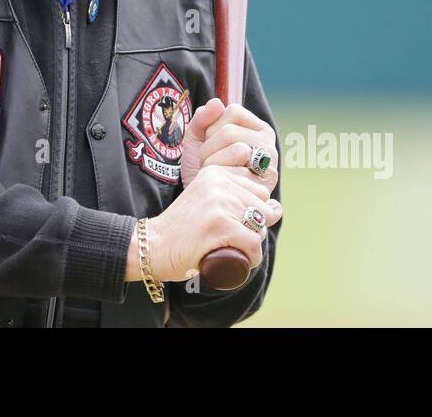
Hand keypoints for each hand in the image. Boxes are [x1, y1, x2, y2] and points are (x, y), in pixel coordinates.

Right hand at [126, 164, 281, 282]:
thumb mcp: (210, 203)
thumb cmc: (183, 230)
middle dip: (253, 227)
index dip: (250, 212)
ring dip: (251, 243)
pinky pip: (253, 242)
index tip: (227, 222)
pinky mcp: (219, 224)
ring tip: (230, 247)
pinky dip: (251, 257)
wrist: (153, 246)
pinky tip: (237, 259)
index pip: (259, 190)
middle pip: (262, 208)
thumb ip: (240, 199)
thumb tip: (278, 207)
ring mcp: (219, 202)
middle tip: (228, 238)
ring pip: (259, 226)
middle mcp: (218, 182)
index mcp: (216, 172)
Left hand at [179, 97, 277, 194]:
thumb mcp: (196, 138)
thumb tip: (216, 103)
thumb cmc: (202, 166)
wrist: (204, 200)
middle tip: (208, 162)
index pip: (233, 111)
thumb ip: (202, 118)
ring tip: (213, 172)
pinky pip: (239, 174)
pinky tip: (221, 183)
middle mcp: (267, 144)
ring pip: (237, 150)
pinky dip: (222, 178)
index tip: (208, 142)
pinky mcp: (265, 187)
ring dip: (214, 164)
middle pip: (230, 132)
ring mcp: (269, 166)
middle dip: (209, 148)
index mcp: (256, 128)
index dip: (212, 126)